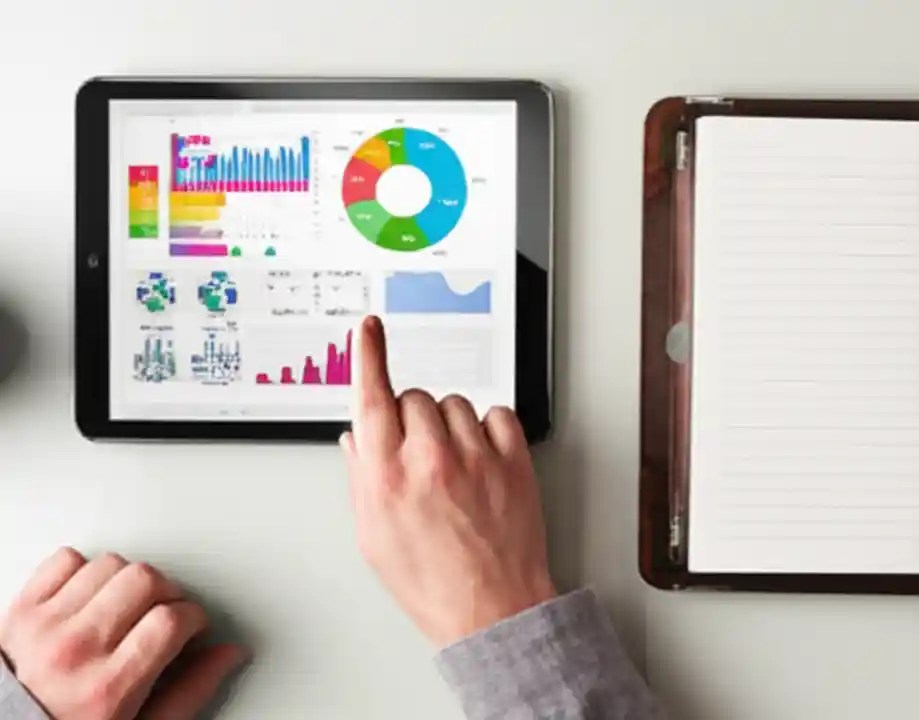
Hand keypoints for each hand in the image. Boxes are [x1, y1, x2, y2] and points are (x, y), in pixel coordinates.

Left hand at [0, 548, 246, 719]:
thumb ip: (190, 691)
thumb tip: (228, 655)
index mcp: (108, 688)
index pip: (171, 621)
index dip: (194, 618)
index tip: (191, 626)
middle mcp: (76, 651)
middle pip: (144, 581)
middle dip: (166, 592)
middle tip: (164, 610)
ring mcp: (44, 625)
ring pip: (109, 565)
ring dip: (127, 580)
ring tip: (126, 605)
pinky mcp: (21, 608)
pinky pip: (64, 561)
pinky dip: (83, 570)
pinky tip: (91, 595)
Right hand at [341, 315, 556, 646]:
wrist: (492, 608)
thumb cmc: (432, 582)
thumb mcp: (374, 536)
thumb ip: (362, 478)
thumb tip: (358, 440)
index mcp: (387, 476)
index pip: (372, 397)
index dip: (368, 355)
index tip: (369, 329)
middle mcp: (430, 459)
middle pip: (414, 397)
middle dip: (411, 417)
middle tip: (419, 454)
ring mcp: (476, 456)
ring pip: (454, 404)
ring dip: (450, 425)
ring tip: (454, 468)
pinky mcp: (514, 460)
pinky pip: (497, 415)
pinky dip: (489, 431)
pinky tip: (482, 460)